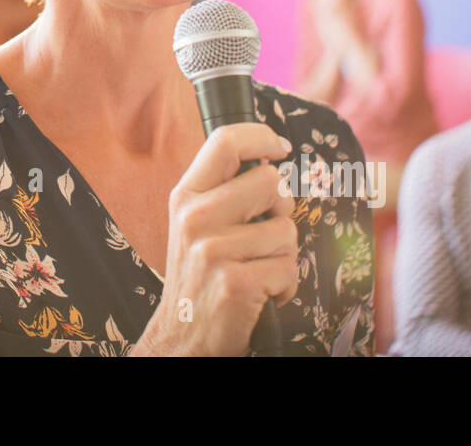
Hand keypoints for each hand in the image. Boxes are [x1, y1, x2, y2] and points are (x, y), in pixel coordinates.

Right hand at [132, 122, 298, 355]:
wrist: (181, 334)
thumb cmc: (201, 274)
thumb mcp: (196, 223)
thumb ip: (223, 189)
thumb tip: (270, 158)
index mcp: (186, 195)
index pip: (225, 141)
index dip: (261, 137)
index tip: (280, 147)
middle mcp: (195, 217)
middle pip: (270, 181)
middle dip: (280, 208)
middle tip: (263, 232)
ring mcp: (213, 250)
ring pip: (286, 229)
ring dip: (283, 254)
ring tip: (256, 269)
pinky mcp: (235, 282)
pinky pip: (289, 268)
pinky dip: (284, 285)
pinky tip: (261, 293)